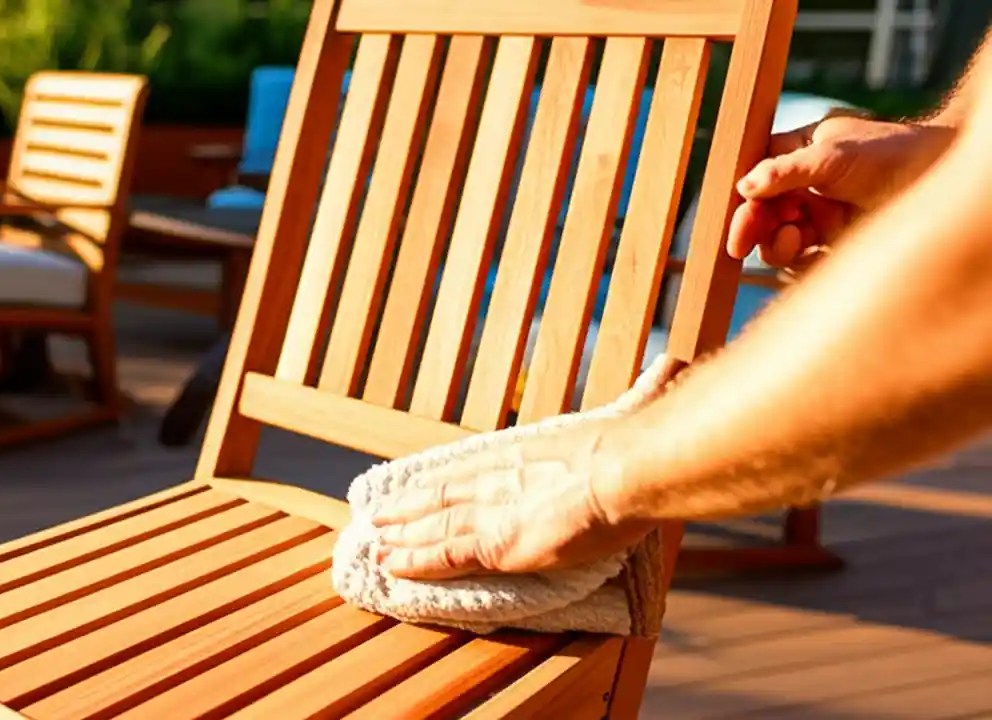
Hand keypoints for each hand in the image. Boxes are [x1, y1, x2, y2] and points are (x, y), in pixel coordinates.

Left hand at [371, 357, 684, 579]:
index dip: (442, 478)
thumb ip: (640, 397)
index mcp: (526, 452)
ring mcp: (495, 511)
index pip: (472, 467)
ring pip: (433, 527)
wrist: (629, 468)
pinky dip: (414, 561)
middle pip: (442, 494)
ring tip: (374, 544)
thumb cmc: (636, 445)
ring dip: (402, 537)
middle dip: (409, 507)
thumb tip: (671, 365)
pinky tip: (391, 565)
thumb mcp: (630, 415)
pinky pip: (444, 556)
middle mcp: (500, 479)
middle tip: (378, 516)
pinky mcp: (495, 543)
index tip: (417, 483)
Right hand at [728, 113, 956, 269]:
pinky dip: (801, 263)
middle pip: (762, 216)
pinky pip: (803, 262)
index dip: (743, 203)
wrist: (939, 176)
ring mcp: (818, 216)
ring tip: (796, 239)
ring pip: (778, 242)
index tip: (739, 226)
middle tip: (748, 244)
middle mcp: (803, 188)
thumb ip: (786, 170)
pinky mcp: (833, 243)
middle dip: (756, 229)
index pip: (756, 180)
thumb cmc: (891, 153)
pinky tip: (812, 252)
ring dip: (778, 246)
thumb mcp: (833, 154)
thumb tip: (744, 187)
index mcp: (797, 155)